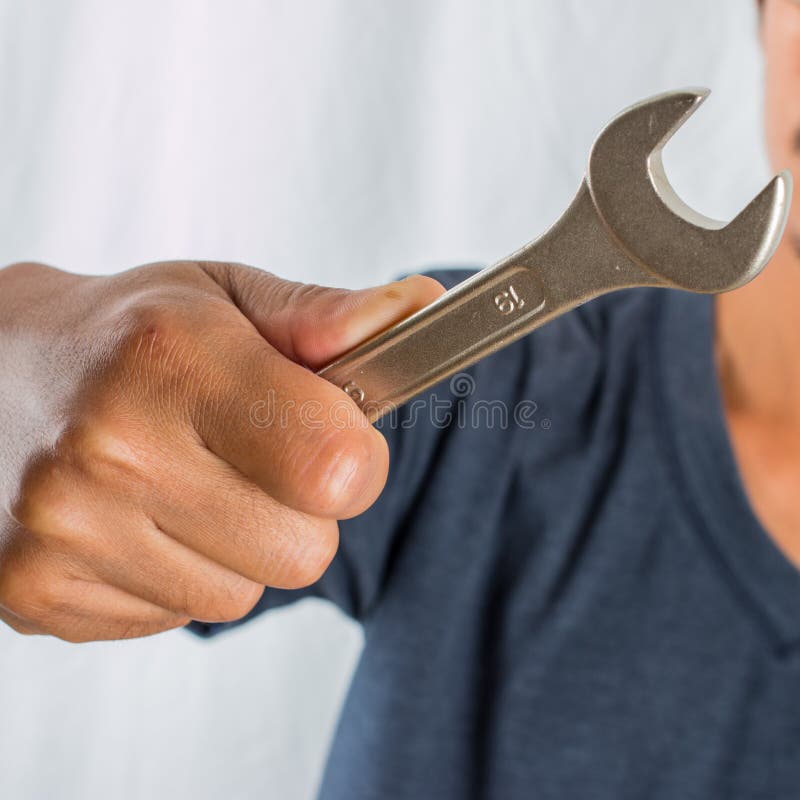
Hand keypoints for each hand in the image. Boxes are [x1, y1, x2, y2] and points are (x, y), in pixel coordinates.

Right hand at [0, 261, 442, 640]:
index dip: (355, 462)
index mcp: (171, 357)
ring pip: (240, 595)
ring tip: (182, 482)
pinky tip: (135, 516)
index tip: (333, 440)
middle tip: (246, 457)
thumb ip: (324, 315)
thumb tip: (418, 310)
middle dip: (297, 510)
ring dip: (233, 547)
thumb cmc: (129, 332)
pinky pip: (174, 617)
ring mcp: (62, 529)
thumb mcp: (225, 299)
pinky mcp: (33, 591)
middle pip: (303, 551)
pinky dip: (173, 574)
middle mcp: (109, 447)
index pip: (334, 468)